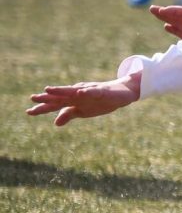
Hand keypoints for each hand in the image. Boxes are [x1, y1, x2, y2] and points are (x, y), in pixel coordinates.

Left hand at [26, 73, 140, 126]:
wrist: (122, 94)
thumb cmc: (101, 101)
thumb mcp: (84, 111)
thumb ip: (69, 114)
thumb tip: (55, 123)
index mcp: (73, 100)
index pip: (55, 104)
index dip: (43, 108)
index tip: (28, 112)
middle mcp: (78, 94)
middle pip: (60, 96)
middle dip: (47, 97)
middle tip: (33, 98)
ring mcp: (89, 91)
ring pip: (73, 91)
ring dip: (61, 90)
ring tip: (49, 89)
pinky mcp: (102, 90)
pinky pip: (93, 91)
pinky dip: (86, 91)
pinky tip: (80, 92)